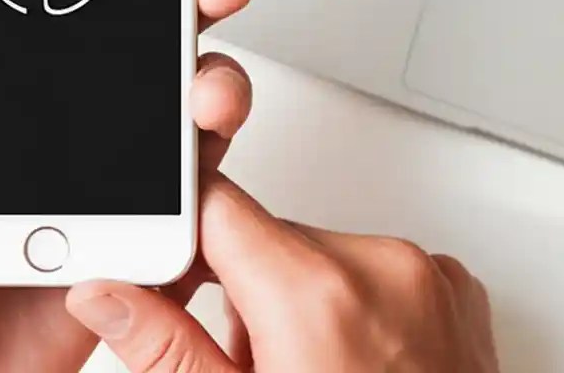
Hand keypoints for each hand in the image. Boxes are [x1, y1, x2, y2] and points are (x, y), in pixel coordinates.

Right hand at [67, 177, 499, 372]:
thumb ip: (164, 348)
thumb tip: (107, 297)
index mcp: (316, 296)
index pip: (217, 206)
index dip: (180, 237)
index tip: (169, 270)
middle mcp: (382, 270)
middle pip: (270, 237)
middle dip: (246, 289)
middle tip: (255, 362)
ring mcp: (429, 278)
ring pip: (324, 254)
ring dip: (303, 298)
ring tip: (312, 369)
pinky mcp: (456, 290)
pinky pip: (380, 270)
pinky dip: (359, 305)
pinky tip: (354, 362)